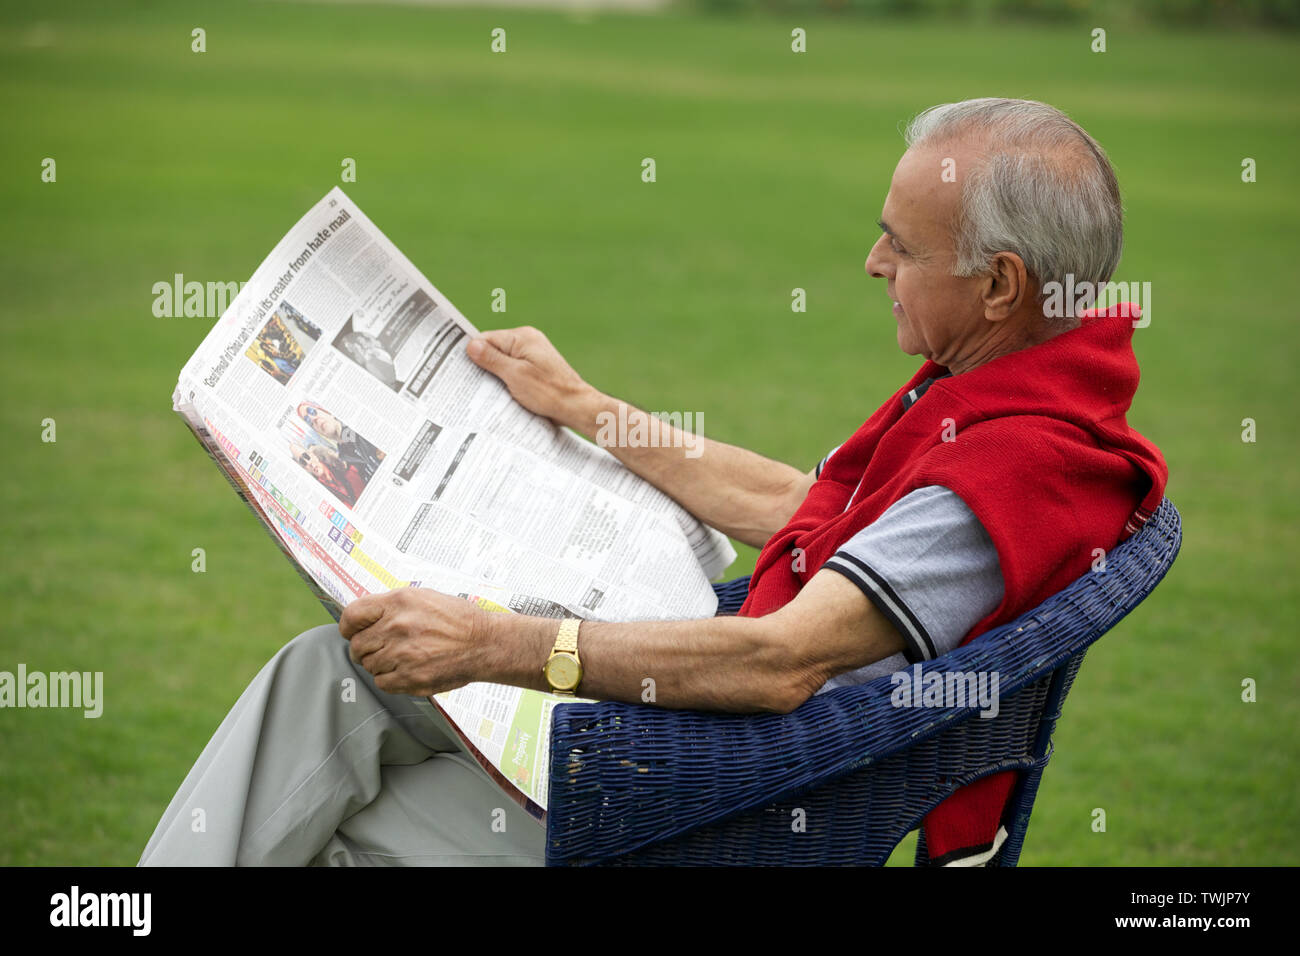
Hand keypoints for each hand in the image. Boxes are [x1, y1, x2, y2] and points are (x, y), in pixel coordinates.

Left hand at [339, 587, 488, 695]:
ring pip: (369, 665)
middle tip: (381, 648)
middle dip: (366, 649)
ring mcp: (403, 654)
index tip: (353, 632)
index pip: (352, 616)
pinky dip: (390, 679)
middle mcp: (397, 626)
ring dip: (380, 664)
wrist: (484, 643)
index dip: (349, 627)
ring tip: (401, 657)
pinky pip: (383, 682)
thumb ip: (392, 606)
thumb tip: (365, 618)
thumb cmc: (457, 619)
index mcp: (398, 602)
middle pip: (357, 645)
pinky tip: (406, 670)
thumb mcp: (423, 597)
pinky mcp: (411, 677)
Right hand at [465, 326, 595, 429]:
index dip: (473, 353)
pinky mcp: (536, 368)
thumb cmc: (549, 392)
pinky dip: (507, 380)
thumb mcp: (515, 375)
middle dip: (483, 365)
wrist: (576, 407)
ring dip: (495, 375)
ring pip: (503, 361)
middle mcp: (528, 341)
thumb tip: (471, 345)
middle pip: (494, 349)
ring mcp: (533, 355)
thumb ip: (492, 359)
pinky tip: (502, 392)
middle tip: (471, 382)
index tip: (461, 368)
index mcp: (523, 337)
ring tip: (487, 390)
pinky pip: (514, 369)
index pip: (487, 338)